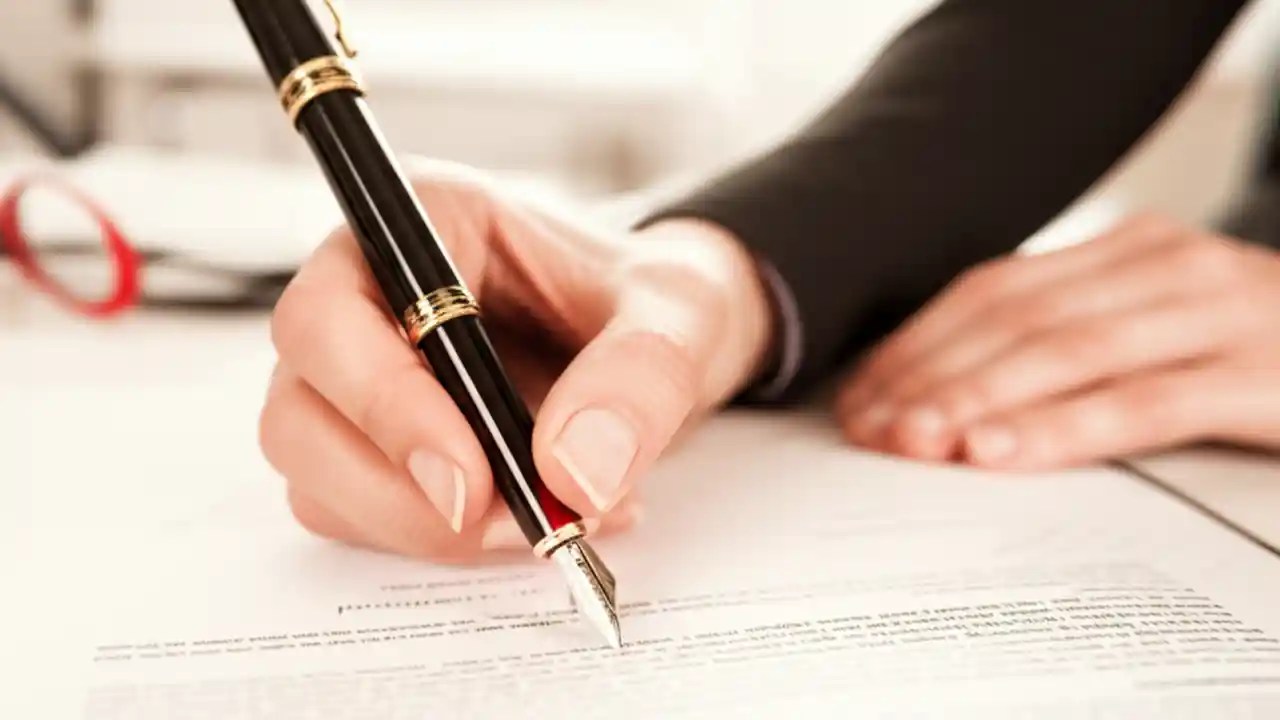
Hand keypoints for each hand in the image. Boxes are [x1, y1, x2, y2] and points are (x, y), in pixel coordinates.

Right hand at [259, 162, 773, 561]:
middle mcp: (368, 297)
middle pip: (301, 409)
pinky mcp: (375, 445)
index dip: (381, 403)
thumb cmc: (653, 299)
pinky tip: (529, 518)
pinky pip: (359, 514)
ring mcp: (359, 377)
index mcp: (423, 226)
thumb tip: (574, 469)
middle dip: (401, 489)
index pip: (330, 313)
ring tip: (548, 517)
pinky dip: (439, 541)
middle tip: (518, 520)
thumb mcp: (682, 312)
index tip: (468, 479)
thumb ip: (641, 374)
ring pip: (318, 475)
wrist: (664, 342)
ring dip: (423, 526)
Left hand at [837, 213, 1279, 468]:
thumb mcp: (1148, 326)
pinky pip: (1140, 402)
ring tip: (912, 442)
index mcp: (1125, 251)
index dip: (915, 343)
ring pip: (1064, 353)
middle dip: (927, 377)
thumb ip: (1067, 338)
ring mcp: (1214, 312)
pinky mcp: (1257, 374)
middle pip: (1012, 318)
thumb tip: (943, 391)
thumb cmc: (1246, 349)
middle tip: (867, 428)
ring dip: (973, 400)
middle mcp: (1162, 265)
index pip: (990, 291)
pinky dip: (1059, 429)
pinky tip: (998, 453)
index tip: (858, 395)